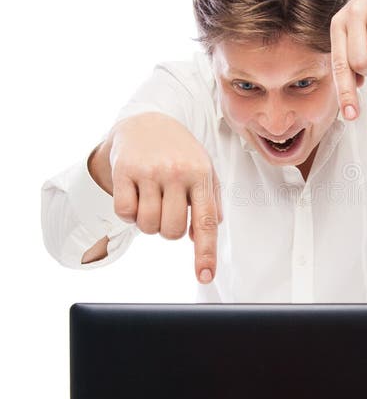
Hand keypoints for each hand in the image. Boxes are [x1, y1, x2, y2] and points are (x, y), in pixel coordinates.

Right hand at [105, 112, 222, 283]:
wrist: (147, 122)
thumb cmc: (180, 154)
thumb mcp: (204, 171)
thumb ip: (210, 204)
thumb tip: (199, 237)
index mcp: (201, 174)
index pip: (206, 222)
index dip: (205, 253)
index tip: (205, 276)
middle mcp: (176, 172)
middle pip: (172, 231)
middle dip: (168, 230)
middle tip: (167, 209)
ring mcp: (149, 171)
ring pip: (147, 226)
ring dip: (148, 222)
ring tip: (151, 199)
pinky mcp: (124, 170)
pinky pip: (124, 213)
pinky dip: (128, 213)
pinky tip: (135, 194)